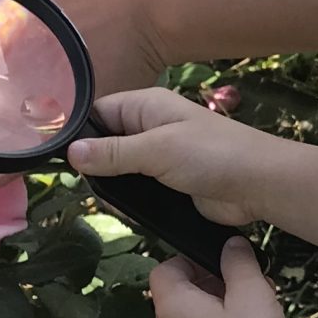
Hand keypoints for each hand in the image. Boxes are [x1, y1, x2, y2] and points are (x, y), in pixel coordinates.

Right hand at [68, 86, 275, 228]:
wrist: (259, 184)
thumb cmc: (211, 155)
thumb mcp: (157, 149)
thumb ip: (114, 152)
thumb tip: (71, 152)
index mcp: (146, 105)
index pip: (99, 111)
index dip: (78, 131)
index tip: (59, 157)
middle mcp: (150, 126)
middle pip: (106, 142)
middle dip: (95, 164)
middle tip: (89, 187)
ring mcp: (160, 156)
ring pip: (120, 169)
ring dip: (113, 186)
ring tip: (110, 201)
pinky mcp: (169, 182)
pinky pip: (139, 189)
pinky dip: (131, 199)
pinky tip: (126, 212)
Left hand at [150, 239, 295, 317]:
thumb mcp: (253, 293)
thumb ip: (239, 261)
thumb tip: (230, 244)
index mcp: (172, 307)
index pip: (163, 269)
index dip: (190, 260)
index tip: (222, 266)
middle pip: (178, 296)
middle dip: (211, 286)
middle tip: (246, 289)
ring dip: (216, 312)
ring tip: (252, 317)